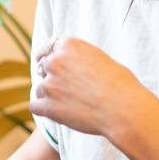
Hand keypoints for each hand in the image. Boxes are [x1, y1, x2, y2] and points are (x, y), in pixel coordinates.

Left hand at [32, 36, 152, 145]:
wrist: (123, 109)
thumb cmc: (121, 85)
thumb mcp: (101, 60)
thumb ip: (80, 60)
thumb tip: (72, 67)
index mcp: (69, 46)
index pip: (49, 48)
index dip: (47, 57)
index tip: (45, 63)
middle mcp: (56, 62)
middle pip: (43, 68)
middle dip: (51, 77)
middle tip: (65, 90)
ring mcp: (50, 84)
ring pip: (40, 89)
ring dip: (49, 96)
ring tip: (70, 105)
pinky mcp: (48, 106)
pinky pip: (35, 106)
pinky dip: (44, 110)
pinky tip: (57, 114)